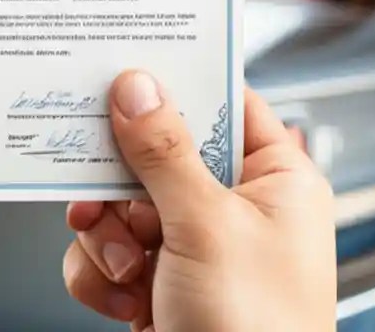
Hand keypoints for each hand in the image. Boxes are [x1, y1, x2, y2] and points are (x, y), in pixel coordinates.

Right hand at [62, 71, 335, 330]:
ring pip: (119, 205)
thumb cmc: (257, 331)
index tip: (121, 68)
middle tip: (99, 191)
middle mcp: (236, 207)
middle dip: (119, 186)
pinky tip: (125, 300)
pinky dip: (102, 275)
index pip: (222, 103)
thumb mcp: (207, 226)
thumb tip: (136, 85)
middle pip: (154, 155)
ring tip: (127, 269)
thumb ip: (165, 151)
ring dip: (108, 239)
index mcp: (276, 179)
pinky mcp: (160, 282)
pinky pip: (107, 252)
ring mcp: (195, 248)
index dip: (173, 84)